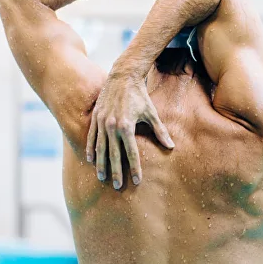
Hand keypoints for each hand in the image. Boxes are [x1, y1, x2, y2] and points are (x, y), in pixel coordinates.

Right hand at [86, 73, 173, 188]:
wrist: (123, 77)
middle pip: (114, 154)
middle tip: (118, 187)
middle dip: (116, 172)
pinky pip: (92, 138)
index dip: (134, 168)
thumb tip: (171, 146)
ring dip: (101, 164)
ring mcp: (101, 122)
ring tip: (102, 178)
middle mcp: (112, 126)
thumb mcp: (151, 113)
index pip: (131, 153)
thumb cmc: (140, 95)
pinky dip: (91, 150)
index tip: (136, 181)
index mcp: (126, 126)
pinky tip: (91, 161)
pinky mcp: (95, 118)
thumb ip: (159, 131)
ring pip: (100, 148)